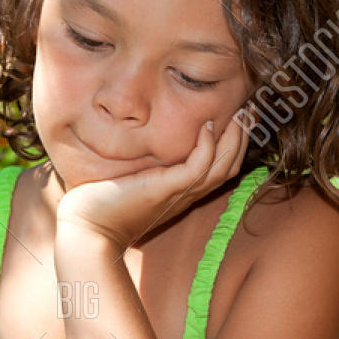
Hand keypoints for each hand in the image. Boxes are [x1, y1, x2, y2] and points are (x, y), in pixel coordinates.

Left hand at [56, 114, 250, 252]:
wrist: (89, 229)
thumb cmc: (103, 204)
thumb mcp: (131, 178)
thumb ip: (145, 164)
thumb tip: (144, 140)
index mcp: (182, 192)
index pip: (222, 168)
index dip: (234, 144)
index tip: (238, 117)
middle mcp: (187, 195)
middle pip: (230, 166)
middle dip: (242, 137)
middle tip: (249, 109)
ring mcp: (179, 193)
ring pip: (222, 166)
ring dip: (234, 138)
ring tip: (240, 113)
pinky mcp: (166, 189)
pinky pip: (199, 167)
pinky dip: (208, 146)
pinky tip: (208, 125)